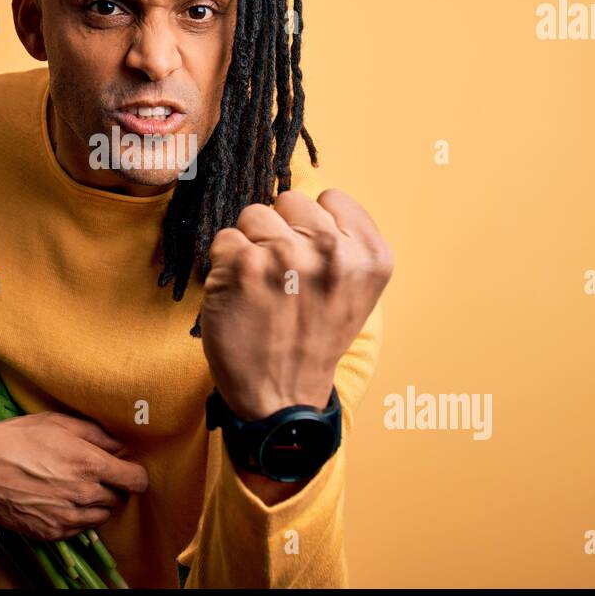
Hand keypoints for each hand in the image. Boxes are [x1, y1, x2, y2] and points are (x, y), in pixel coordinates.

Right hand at [0, 412, 147, 540]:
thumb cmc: (19, 438)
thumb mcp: (59, 422)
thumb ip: (96, 434)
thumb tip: (119, 444)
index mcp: (90, 464)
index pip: (135, 480)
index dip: (135, 474)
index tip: (128, 470)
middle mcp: (83, 494)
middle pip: (119, 498)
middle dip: (112, 486)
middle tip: (93, 474)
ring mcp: (67, 517)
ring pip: (101, 516)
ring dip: (96, 504)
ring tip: (76, 488)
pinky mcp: (51, 532)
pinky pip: (79, 530)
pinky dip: (76, 518)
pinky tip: (60, 501)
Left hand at [200, 188, 392, 420]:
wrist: (282, 397)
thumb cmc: (313, 339)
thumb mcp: (355, 290)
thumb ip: (345, 241)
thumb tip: (309, 201)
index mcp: (370, 256)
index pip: (330, 198)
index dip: (312, 226)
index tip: (310, 259)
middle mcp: (332, 252)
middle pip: (289, 201)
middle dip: (281, 231)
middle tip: (283, 276)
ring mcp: (285, 256)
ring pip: (253, 215)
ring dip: (250, 244)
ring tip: (261, 286)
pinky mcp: (241, 266)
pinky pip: (224, 238)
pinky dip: (223, 264)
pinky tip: (239, 294)